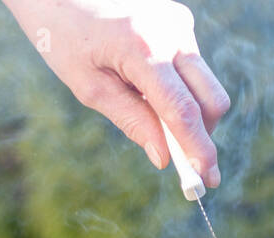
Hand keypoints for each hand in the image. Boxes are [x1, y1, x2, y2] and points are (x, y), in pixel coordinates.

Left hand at [2, 0, 229, 185]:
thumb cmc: (61, 32)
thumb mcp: (88, 85)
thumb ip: (131, 120)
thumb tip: (163, 157)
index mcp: (142, 48)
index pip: (183, 111)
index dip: (198, 150)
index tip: (207, 181)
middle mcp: (171, 32)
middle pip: (212, 100)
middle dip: (203, 133)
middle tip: (185, 160)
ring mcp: (179, 23)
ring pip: (206, 84)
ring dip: (189, 109)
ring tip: (147, 106)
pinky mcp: (179, 20)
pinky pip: (192, 67)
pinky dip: (179, 86)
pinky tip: (144, 79)